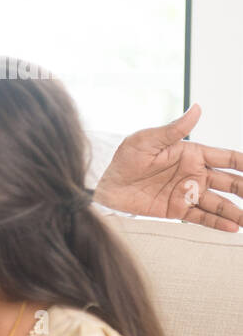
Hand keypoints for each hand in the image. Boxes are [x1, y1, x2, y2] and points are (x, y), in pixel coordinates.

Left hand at [94, 103, 242, 231]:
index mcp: (192, 154)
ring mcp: (187, 193)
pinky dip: (218, 223)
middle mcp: (194, 174)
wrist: (105, 186)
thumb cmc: (124, 159)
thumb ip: (174, 129)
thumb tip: (197, 108)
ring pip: (220, 202)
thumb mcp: (147, 140)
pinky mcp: (177, 210)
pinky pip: (202, 217)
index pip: (228, 158)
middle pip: (230, 182)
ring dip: (237, 210)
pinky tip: (233, 227)